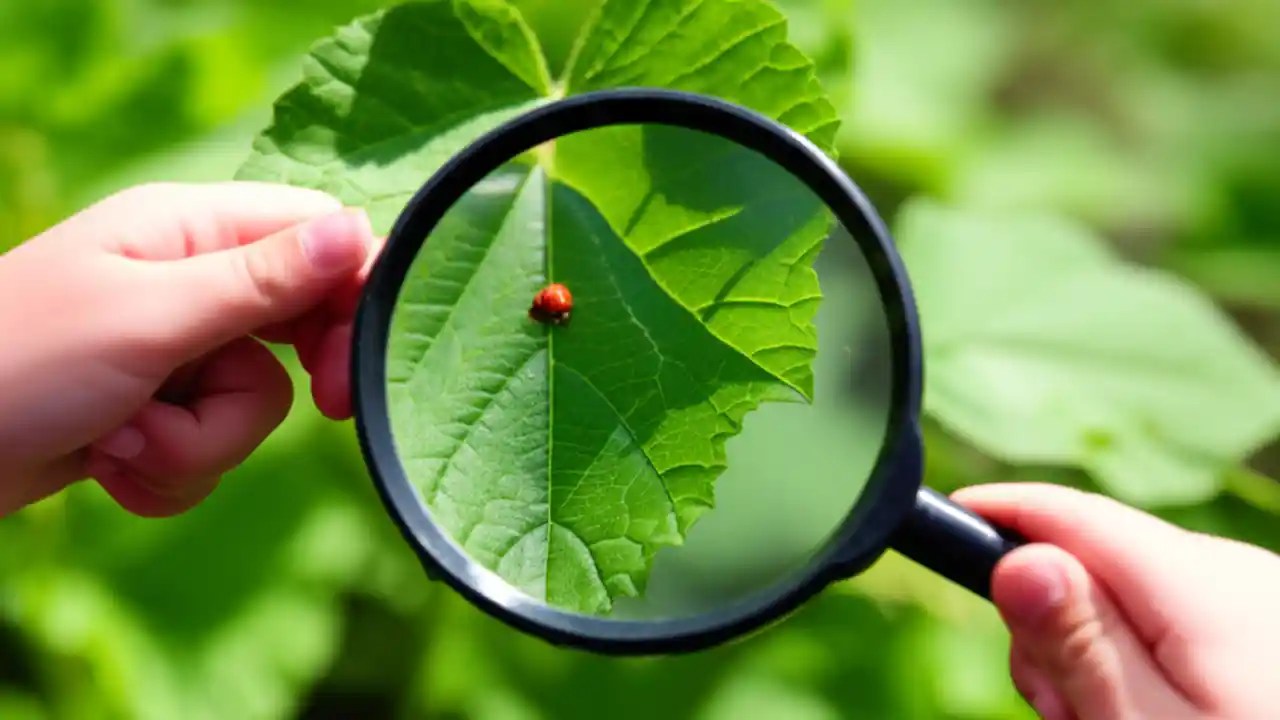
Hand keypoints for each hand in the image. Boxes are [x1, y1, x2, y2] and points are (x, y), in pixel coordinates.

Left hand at [0, 182, 377, 517]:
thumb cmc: (20, 364)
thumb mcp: (149, 317)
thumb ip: (260, 280)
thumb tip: (358, 230)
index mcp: (188, 230)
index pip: (315, 236)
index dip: (353, 295)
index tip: (351, 364)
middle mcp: (189, 282)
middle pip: (297, 329)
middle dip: (272, 391)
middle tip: (283, 413)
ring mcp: (172, 350)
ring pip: (255, 403)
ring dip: (195, 443)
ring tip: (122, 442)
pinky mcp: (154, 411)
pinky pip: (210, 446)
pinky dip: (169, 470)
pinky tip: (110, 466)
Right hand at [955, 483, 1279, 719]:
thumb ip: (1081, 644)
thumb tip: (1020, 559)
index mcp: (1205, 586)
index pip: (1074, 514)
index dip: (1001, 514)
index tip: (945, 527)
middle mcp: (1241, 573)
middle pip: (1100, 561)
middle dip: (1054, 623)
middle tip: (1060, 712)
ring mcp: (1265, 601)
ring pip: (1137, 596)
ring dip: (1099, 653)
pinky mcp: (1271, 631)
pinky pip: (1182, 621)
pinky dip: (1146, 662)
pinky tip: (1153, 715)